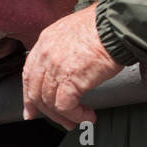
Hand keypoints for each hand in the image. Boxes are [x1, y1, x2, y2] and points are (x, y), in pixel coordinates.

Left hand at [21, 4, 122, 129]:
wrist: (117, 24)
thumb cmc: (104, 26)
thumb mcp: (74, 31)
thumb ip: (64, 48)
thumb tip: (67, 67)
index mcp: (45, 41)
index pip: (29, 74)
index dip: (29, 95)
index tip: (31, 110)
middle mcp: (46, 54)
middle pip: (36, 91)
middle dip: (47, 112)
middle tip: (61, 121)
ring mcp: (55, 67)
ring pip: (49, 102)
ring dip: (64, 117)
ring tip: (78, 120)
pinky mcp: (70, 79)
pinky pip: (65, 106)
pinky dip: (76, 115)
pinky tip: (87, 115)